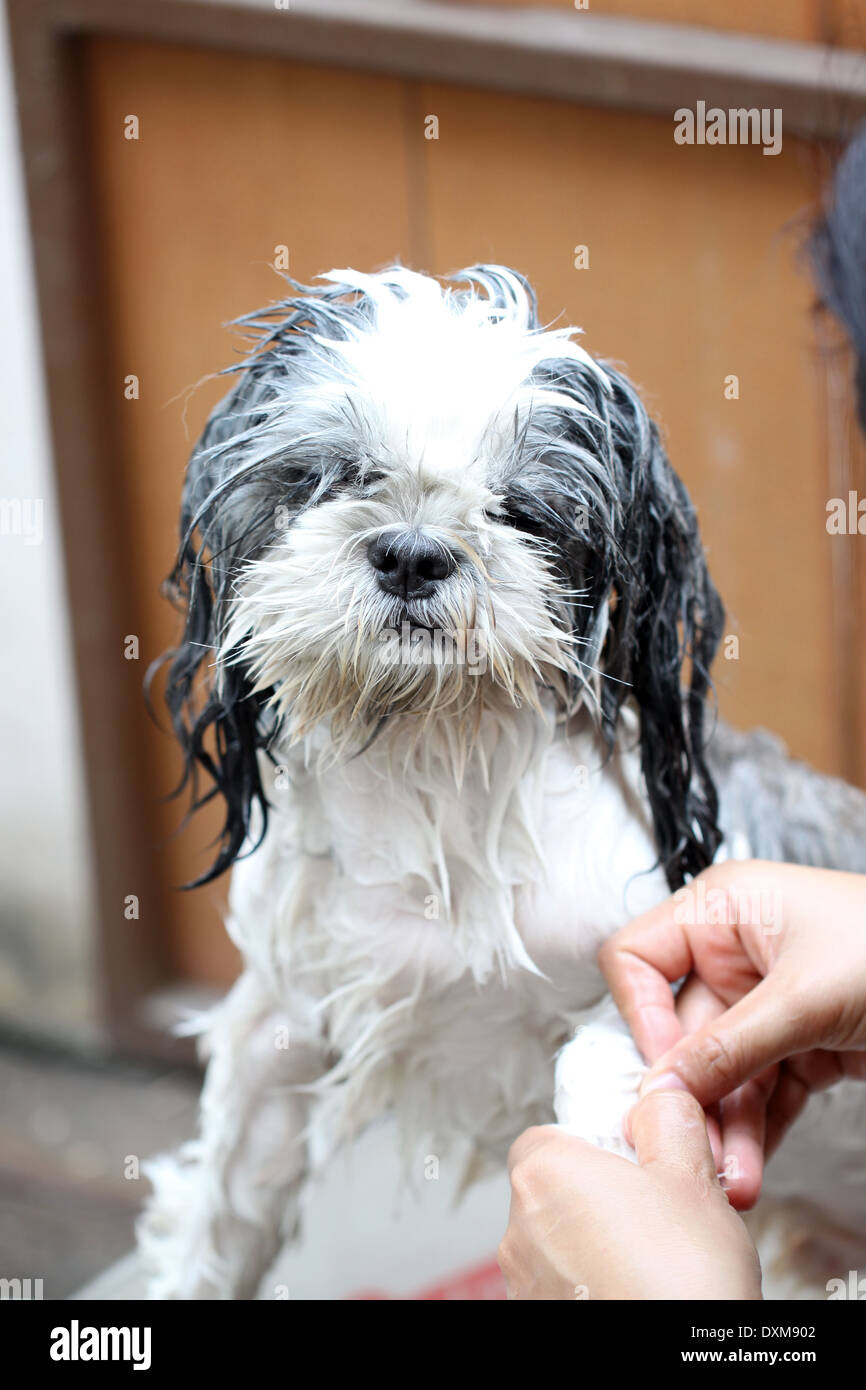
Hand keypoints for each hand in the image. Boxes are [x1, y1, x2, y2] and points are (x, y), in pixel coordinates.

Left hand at [499, 1089, 761, 1299]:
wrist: (679, 1370)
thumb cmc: (681, 1282)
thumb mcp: (692, 1178)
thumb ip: (670, 1121)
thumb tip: (662, 1096)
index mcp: (544, 1173)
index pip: (548, 1135)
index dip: (596, 1145)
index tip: (638, 1160)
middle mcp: (519, 1229)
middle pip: (557, 1190)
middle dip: (604, 1198)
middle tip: (659, 1214)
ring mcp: (524, 1285)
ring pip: (561, 1245)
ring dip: (599, 1246)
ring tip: (658, 1262)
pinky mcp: (537, 1321)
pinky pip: (566, 1289)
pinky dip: (596, 1288)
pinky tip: (642, 1294)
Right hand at [599, 861, 865, 1210]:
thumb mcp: (805, 997)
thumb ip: (729, 1046)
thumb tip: (664, 1085)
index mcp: (724, 909)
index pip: (640, 958)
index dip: (643, 1015)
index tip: (665, 1073)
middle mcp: (737, 953)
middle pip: (683, 1031)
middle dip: (694, 1095)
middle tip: (692, 1149)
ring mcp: (767, 1001)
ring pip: (723, 1072)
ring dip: (727, 1127)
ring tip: (734, 1179)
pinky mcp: (800, 1042)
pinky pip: (762, 1091)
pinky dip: (758, 1131)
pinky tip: (751, 1165)